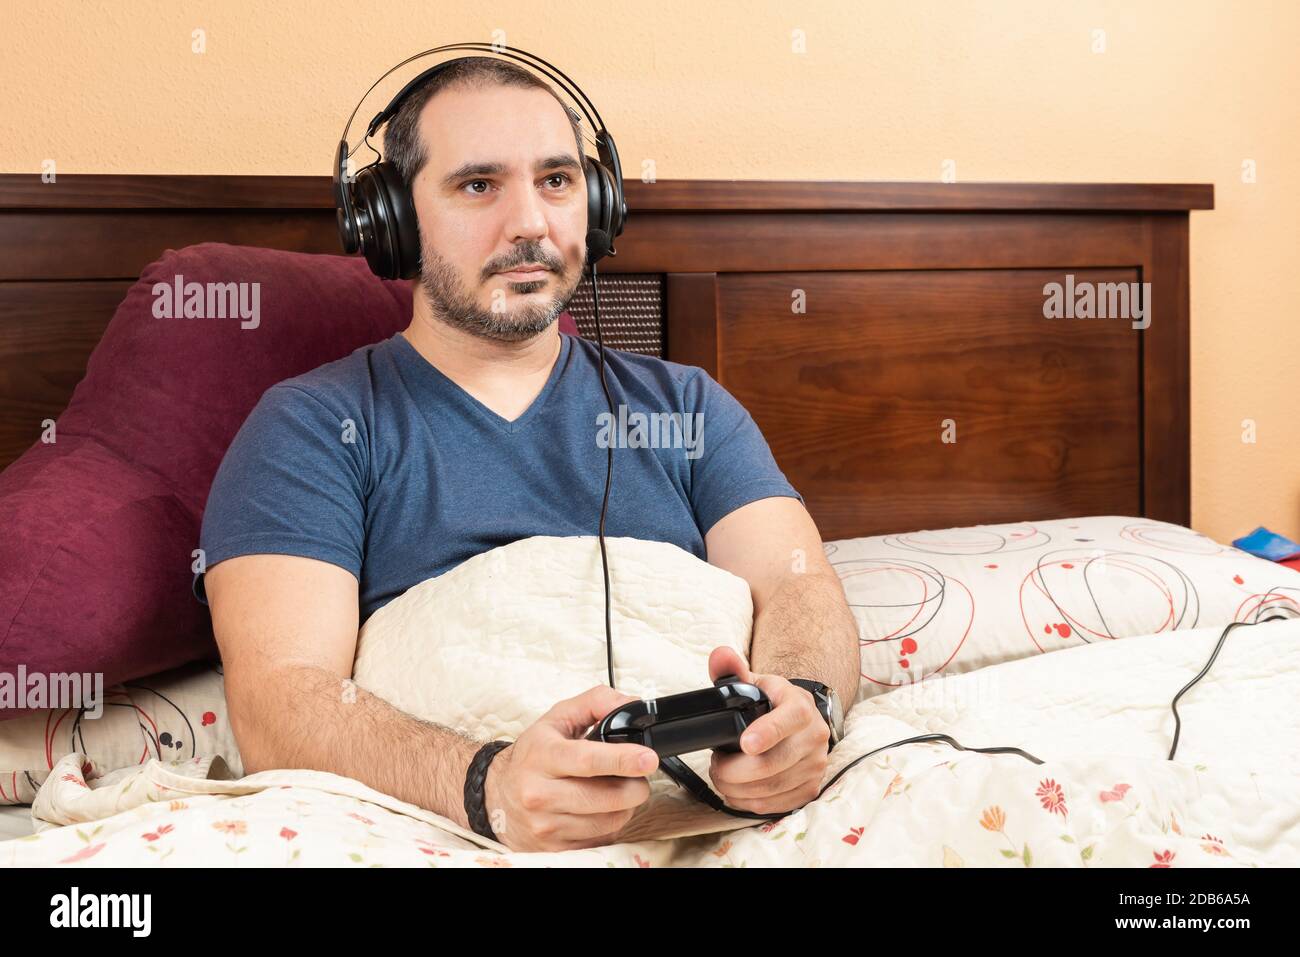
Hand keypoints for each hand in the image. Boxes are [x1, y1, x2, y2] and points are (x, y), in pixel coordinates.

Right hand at [482, 685, 658, 851]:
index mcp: (542, 756)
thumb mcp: (558, 717)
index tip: (648, 758)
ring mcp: (545, 826)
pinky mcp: (553, 849)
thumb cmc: (532, 754)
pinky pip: (600, 840)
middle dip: (635, 787)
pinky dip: (609, 825)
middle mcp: (539, 794)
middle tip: (637, 775)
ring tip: (615, 791)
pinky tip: (599, 810)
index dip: (622, 760)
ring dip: (625, 806)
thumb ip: (596, 702)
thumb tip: (631, 705)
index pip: (587, 760)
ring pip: (608, 821)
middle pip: (605, 797)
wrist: (495, 794)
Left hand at [706, 646, 829, 815]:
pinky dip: (750, 802)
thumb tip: (719, 656)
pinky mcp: (811, 788)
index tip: (745, 743)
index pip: (789, 719)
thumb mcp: (754, 683)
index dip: (767, 732)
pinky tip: (737, 791)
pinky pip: (777, 805)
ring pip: (772, 788)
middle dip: (735, 771)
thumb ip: (732, 670)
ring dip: (738, 789)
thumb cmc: (771, 703)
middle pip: (773, 763)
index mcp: (800, 706)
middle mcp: (814, 736)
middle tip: (716, 766)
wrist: (801, 720)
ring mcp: (815, 765)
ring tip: (722, 778)